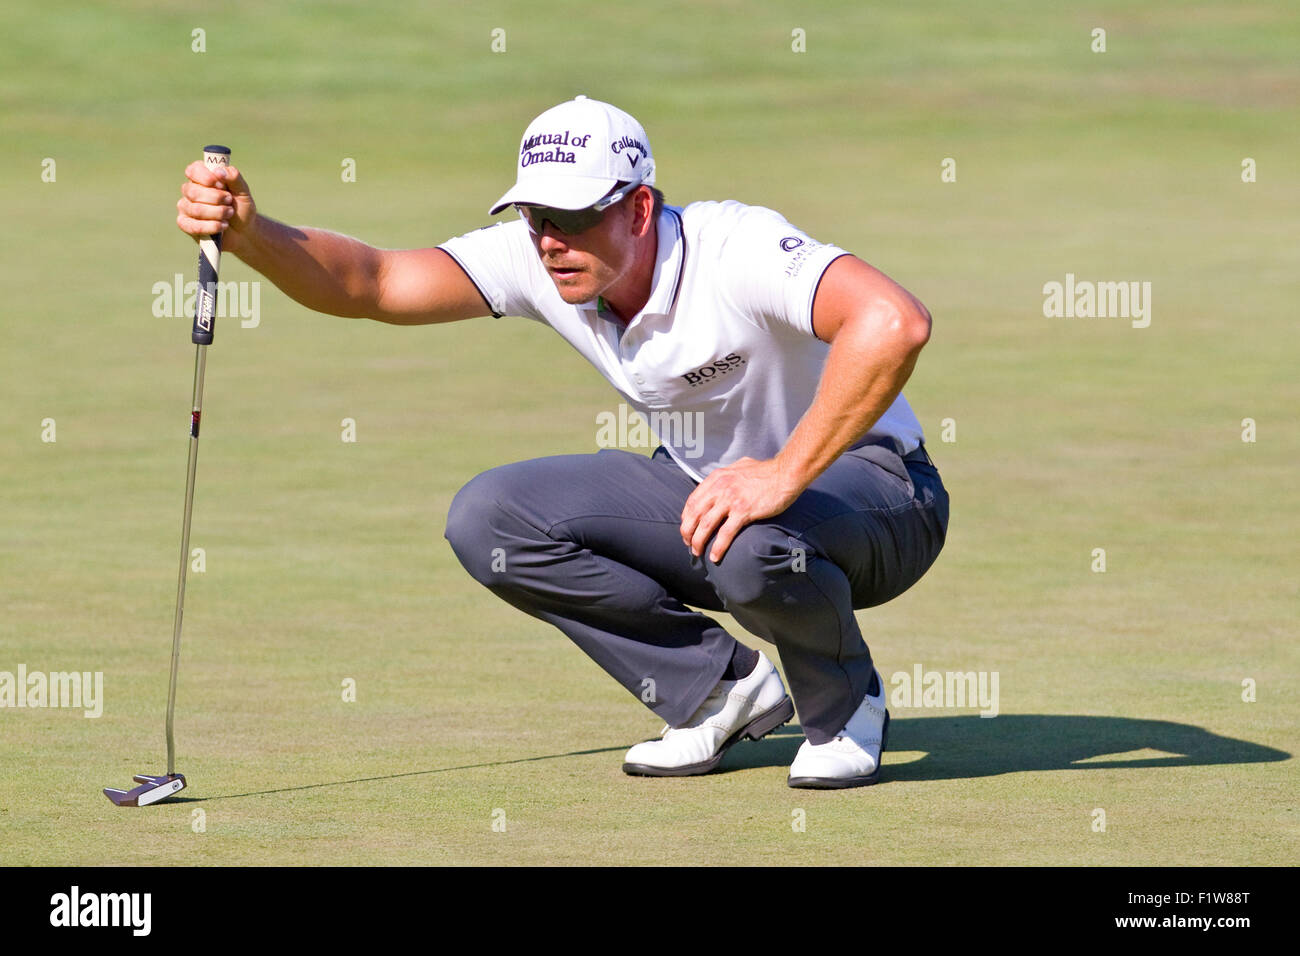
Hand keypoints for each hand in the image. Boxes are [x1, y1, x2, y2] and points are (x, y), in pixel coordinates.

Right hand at [176, 161, 256, 252]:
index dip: (206, 177)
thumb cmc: (241, 208)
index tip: (221, 185)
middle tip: (229, 201)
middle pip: (194, 192)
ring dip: (218, 213)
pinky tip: (223, 226)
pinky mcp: (186, 224)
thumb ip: (234, 178)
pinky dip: (212, 226)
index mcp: (201, 177)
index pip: (193, 170)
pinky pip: (193, 226)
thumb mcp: (243, 192)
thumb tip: (219, 171)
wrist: (243, 231)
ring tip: (229, 213)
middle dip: (216, 198)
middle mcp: (190, 190)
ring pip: (196, 209)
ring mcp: (185, 207)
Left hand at [679, 457, 803, 562]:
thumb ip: (727, 475)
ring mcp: (731, 499)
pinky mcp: (744, 511)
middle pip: (694, 514)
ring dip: (698, 542)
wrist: (785, 473)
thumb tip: (723, 481)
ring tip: (697, 552)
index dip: (686, 518)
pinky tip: (715, 557)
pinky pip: (726, 533)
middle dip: (687, 532)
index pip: (692, 500)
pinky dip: (718, 547)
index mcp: (716, 478)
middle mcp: (720, 488)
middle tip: (689, 544)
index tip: (687, 529)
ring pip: (706, 525)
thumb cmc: (766, 471)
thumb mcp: (739, 467)